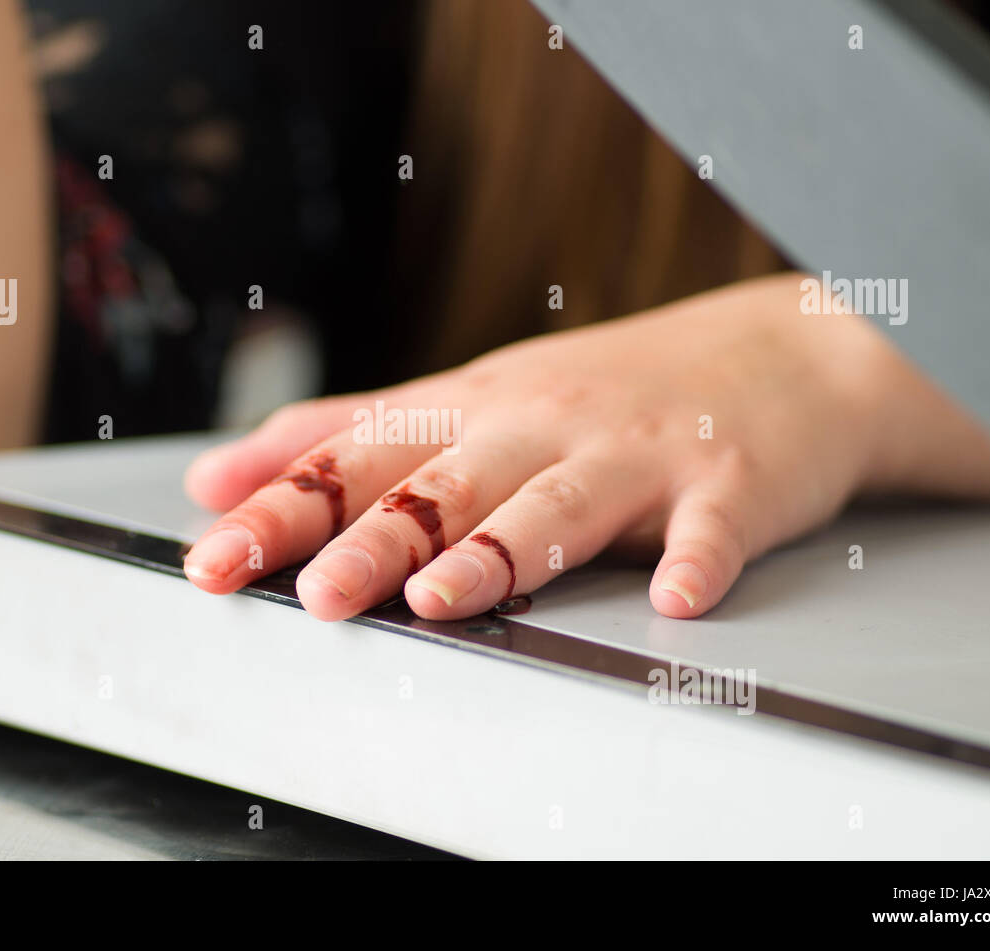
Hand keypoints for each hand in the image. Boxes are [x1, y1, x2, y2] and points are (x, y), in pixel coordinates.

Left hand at [183, 273, 989, 619]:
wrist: (778, 352)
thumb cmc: (605, 389)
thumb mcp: (468, 398)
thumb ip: (348, 435)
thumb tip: (222, 472)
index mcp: (472, 412)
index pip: (360, 457)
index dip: (280, 505)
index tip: (211, 556)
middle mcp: (539, 426)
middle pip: (442, 484)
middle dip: (371, 540)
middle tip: (315, 595)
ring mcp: (632, 450)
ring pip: (553, 504)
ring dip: (496, 552)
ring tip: (441, 598)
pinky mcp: (724, 480)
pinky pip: (707, 527)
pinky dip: (694, 560)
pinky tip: (674, 598)